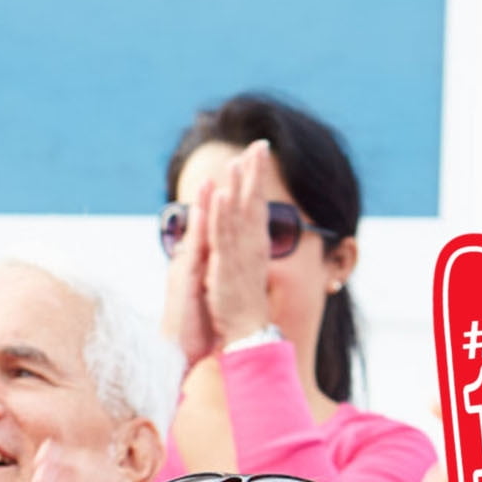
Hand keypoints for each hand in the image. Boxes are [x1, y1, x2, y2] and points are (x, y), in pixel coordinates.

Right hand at [161, 176, 217, 369]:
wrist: (180, 356)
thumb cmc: (195, 331)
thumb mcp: (207, 298)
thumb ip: (210, 278)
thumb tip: (216, 267)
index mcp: (198, 265)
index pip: (212, 230)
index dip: (223, 205)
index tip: (237, 179)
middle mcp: (190, 263)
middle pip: (205, 222)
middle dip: (216, 193)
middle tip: (233, 163)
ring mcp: (185, 271)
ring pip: (197, 233)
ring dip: (203, 204)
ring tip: (212, 178)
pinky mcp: (185, 282)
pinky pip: (194, 251)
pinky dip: (199, 231)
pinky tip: (205, 214)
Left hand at [203, 138, 274, 345]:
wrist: (246, 337)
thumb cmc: (245, 310)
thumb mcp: (247, 275)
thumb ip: (248, 253)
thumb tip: (252, 236)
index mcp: (255, 248)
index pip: (258, 208)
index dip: (258, 181)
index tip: (260, 154)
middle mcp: (251, 249)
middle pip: (254, 204)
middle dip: (256, 174)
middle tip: (261, 144)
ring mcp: (238, 258)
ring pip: (238, 216)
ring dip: (238, 186)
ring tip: (239, 159)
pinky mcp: (224, 269)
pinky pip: (223, 237)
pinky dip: (222, 215)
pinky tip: (220, 194)